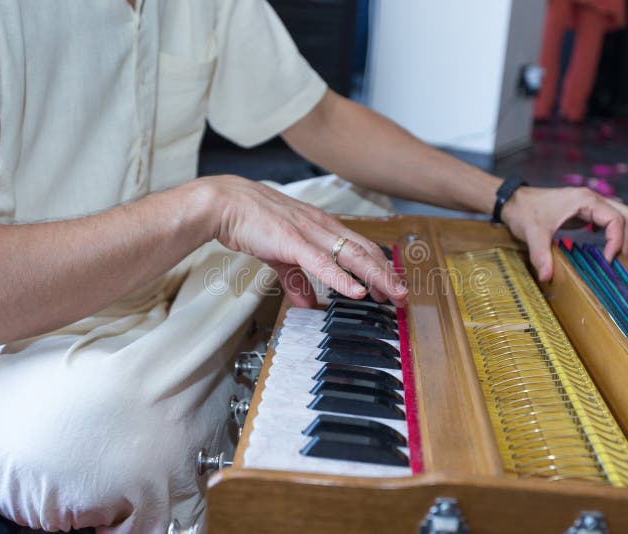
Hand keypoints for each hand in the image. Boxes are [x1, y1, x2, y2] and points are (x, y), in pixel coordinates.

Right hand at [201, 175, 407, 306]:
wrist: (224, 203)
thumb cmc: (250, 220)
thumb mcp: (280, 254)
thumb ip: (296, 279)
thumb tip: (307, 303)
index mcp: (320, 227)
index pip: (360, 247)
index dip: (380, 267)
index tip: (393, 286)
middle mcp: (321, 227)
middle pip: (365, 252)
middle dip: (387, 275)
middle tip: (404, 296)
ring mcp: (309, 232)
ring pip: (352, 256)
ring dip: (376, 277)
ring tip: (392, 295)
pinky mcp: (291, 241)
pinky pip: (321, 262)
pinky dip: (341, 278)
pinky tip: (356, 291)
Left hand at [500, 186, 627, 281]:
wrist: (513, 201)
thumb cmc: (523, 211)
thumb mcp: (532, 234)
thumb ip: (541, 255)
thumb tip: (547, 277)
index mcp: (585, 201)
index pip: (615, 219)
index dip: (617, 241)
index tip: (607, 260)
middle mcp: (591, 199)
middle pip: (625, 215)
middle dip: (626, 238)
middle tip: (617, 262)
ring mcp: (589, 204)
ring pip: (619, 215)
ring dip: (621, 235)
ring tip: (612, 257)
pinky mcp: (584, 210)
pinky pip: (607, 219)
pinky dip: (611, 232)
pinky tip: (600, 245)